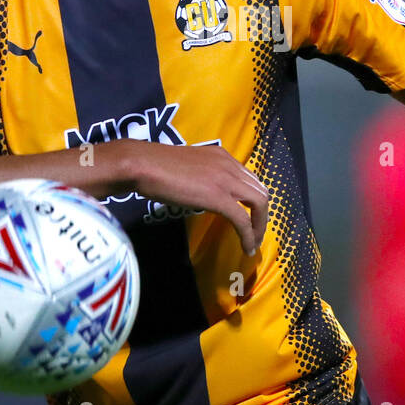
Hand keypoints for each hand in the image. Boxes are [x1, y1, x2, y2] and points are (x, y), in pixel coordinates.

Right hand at [115, 141, 269, 256]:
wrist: (142, 164)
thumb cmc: (155, 165)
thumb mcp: (188, 167)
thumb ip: (202, 176)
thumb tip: (203, 192)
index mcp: (222, 156)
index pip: (250, 178)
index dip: (254, 199)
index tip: (250, 216)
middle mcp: (229, 164)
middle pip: (260, 190)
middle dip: (262, 215)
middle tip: (255, 233)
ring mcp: (225, 179)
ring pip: (258, 203)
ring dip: (259, 226)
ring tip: (253, 243)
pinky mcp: (218, 196)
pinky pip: (242, 219)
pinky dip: (249, 235)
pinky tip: (246, 248)